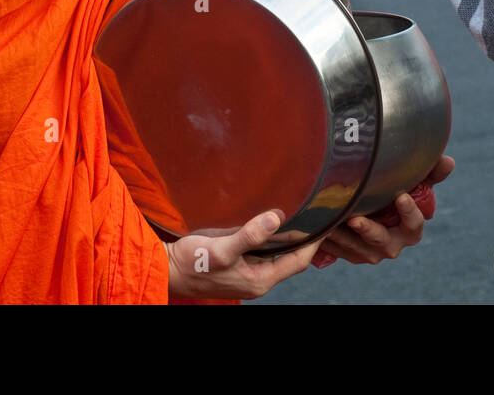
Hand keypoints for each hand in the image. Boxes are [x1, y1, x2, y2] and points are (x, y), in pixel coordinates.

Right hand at [164, 209, 324, 298]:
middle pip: (290, 259)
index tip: (327, 222)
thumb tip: (277, 218)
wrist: (166, 270)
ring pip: (276, 254)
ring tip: (301, 213)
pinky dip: (271, 237)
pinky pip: (261, 250)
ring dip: (288, 237)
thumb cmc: (191, 263)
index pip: (298, 261)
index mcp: (259, 280)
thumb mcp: (221, 248)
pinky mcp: (237, 264)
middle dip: (305, 239)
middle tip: (318, 214)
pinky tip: (272, 221)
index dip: (314, 243)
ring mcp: (246, 272)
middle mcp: (257, 279)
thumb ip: (249, 235)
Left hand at [315, 155, 454, 264]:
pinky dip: (329, 240)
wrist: (374, 211)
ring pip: (355, 247)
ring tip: (329, 219)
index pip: (414, 224)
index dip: (409, 211)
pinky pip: (338, 251)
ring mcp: (371, 253)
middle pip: (381, 241)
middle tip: (354, 219)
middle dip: (368, 230)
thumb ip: (431, 173)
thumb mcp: (414, 182)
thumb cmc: (397, 193)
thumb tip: (449, 161)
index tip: (401, 196)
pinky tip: (318, 226)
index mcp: (410, 230)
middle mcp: (392, 244)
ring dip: (342, 235)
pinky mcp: (351, 255)